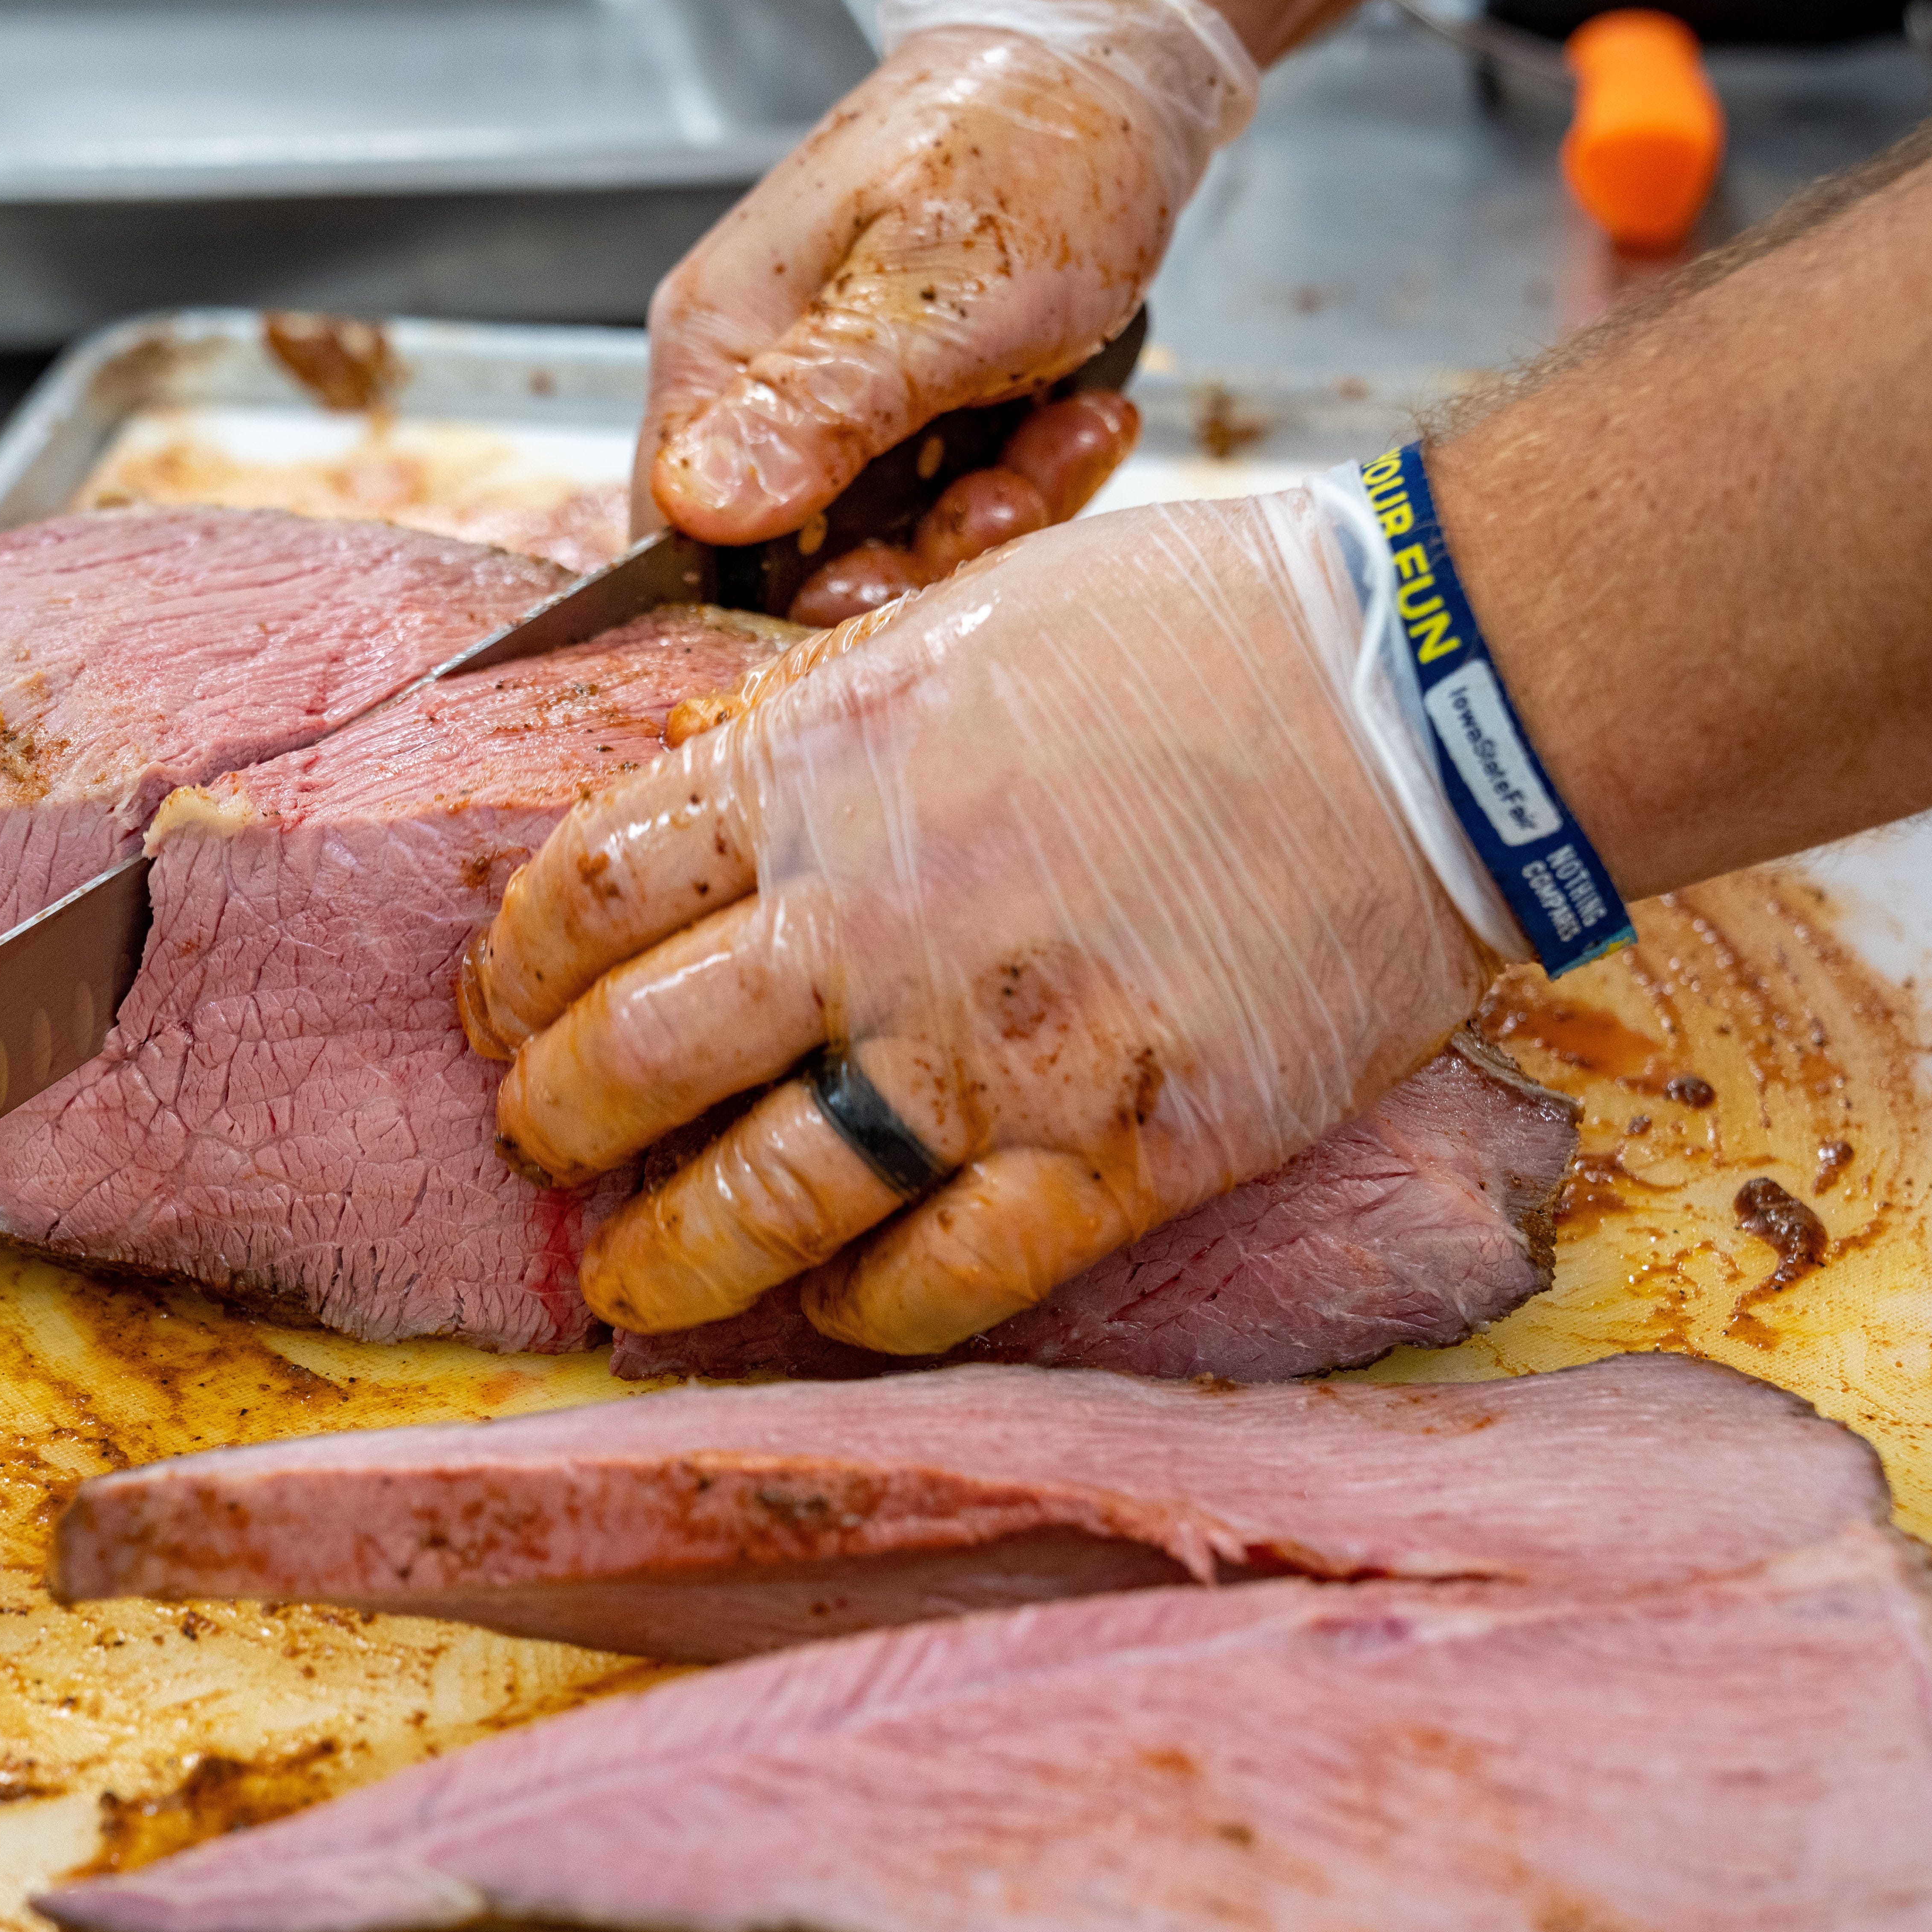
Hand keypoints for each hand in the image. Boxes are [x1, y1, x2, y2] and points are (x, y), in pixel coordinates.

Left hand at [459, 487, 1502, 1356]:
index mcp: (826, 770)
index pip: (587, 895)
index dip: (513, 975)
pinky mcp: (1123, 1153)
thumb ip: (827, 726)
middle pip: (632, 1062)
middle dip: (553, 1127)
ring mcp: (995, 1053)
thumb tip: (710, 792)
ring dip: (670, 1260)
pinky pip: (947, 1277)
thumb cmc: (1213, 628)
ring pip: (760, 1201)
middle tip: (544, 1154)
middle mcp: (879, 921)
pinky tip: (837, 1309)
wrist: (1430, 703)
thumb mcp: (969, 620)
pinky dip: (866, 1311)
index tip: (501, 1014)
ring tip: (633, 1285)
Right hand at [638, 0, 1256, 547]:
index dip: (771, 596)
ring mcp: (845, 400)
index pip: (680, 530)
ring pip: (896, 540)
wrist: (1113, 81)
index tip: (877, 583)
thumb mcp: (934, 293)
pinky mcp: (919, 410)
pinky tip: (1084, 414)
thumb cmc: (1021, 152)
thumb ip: (819, 403)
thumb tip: (699, 503)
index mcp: (723, 345)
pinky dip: (1034, 474)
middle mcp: (764, 384)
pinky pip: (959, 500)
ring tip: (1069, 429)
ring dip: (1000, 509)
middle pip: (794, 559)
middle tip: (1008, 499)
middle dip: (918, 555)